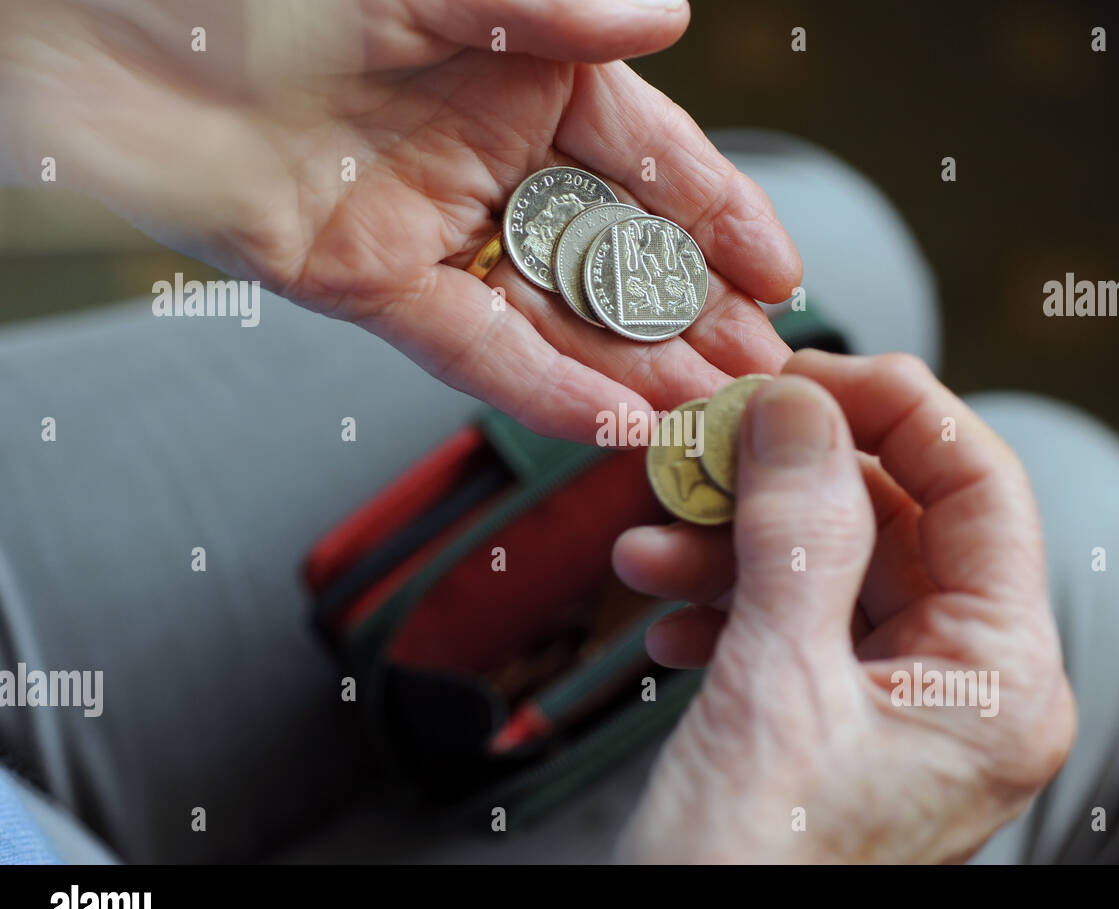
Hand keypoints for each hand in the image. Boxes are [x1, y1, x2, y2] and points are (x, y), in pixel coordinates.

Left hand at [0, 0, 799, 440]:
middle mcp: (489, 154)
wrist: (105, 38)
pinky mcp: (371, 285)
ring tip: (709, 414)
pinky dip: (538, 387)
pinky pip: (470, 347)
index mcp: (520, 69)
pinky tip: (611, 424)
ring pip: (555, 309)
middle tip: (763, 373)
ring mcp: (435, 227)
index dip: (721, 216)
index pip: (651, 153)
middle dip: (694, 312)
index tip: (782, 274)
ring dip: (635, 365)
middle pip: (616, 247)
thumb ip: (542, 3)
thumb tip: (661, 17)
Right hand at [612, 350, 1075, 862]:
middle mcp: (961, 686)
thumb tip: (801, 406)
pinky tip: (666, 615)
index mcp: (997, 681)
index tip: (799, 375)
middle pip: (891, 518)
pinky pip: (788, 617)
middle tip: (704, 445)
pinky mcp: (831, 715)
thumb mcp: (775, 687)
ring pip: (827, 564)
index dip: (892, 410)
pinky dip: (723, 599)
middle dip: (784, 479)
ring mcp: (894, 702)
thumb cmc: (746, 880)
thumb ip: (797, 531)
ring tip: (651, 545)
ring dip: (733, 540)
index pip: (978, 487)